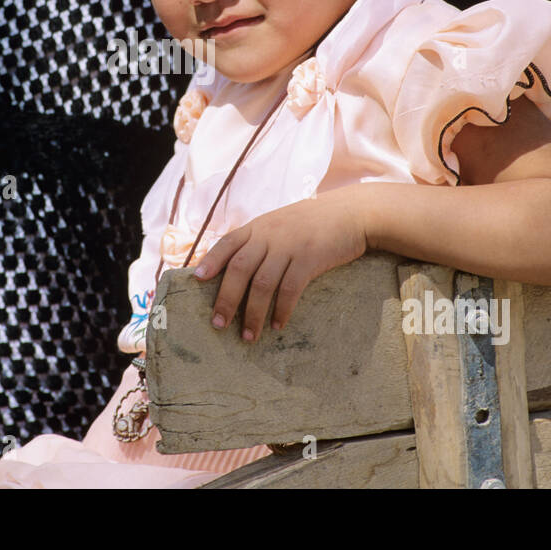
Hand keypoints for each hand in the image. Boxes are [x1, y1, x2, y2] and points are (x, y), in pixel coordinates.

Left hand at [192, 192, 367, 341]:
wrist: (352, 212)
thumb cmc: (315, 222)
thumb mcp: (282, 223)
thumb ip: (262, 239)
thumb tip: (239, 267)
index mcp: (259, 226)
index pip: (227, 242)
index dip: (212, 261)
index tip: (198, 280)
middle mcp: (269, 235)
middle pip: (239, 269)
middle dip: (226, 299)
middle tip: (218, 324)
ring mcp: (289, 246)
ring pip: (262, 284)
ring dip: (252, 314)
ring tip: (248, 337)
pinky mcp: (310, 259)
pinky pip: (290, 289)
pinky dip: (281, 310)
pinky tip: (277, 326)